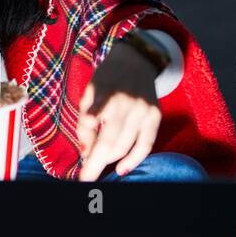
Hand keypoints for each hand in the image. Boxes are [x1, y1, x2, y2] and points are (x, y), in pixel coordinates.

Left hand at [76, 37, 161, 181]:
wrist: (137, 60)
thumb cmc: (107, 79)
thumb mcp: (88, 93)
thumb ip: (85, 122)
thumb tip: (86, 153)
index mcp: (106, 94)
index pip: (92, 124)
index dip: (85, 148)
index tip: (79, 171)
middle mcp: (127, 103)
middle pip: (110, 142)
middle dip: (96, 163)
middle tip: (86, 176)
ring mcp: (144, 110)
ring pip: (126, 146)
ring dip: (110, 160)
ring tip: (97, 165)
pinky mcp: (156, 115)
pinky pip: (146, 144)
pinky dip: (134, 160)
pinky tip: (121, 169)